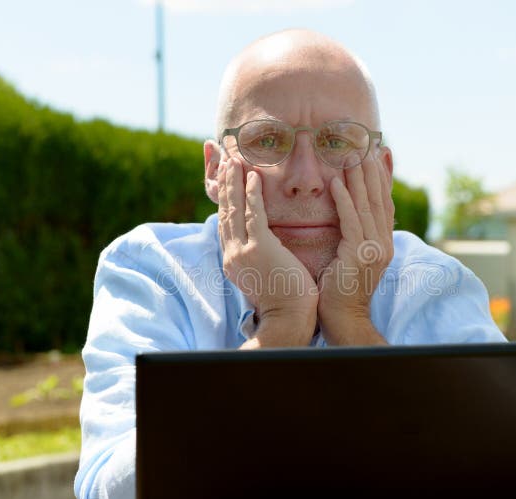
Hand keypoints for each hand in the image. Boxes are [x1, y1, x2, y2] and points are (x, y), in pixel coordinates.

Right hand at [218, 157, 317, 345]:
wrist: (290, 320)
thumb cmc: (286, 300)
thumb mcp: (265, 274)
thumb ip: (261, 256)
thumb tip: (266, 244)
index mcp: (234, 261)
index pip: (227, 223)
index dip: (226, 199)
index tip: (226, 179)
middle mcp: (233, 255)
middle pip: (225, 212)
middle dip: (224, 184)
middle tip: (225, 160)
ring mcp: (243, 252)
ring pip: (234, 210)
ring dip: (234, 182)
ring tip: (234, 160)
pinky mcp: (259, 249)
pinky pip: (253, 215)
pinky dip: (251, 194)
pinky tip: (253, 176)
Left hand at [317, 152, 394, 344]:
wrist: (344, 319)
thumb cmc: (341, 290)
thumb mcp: (353, 258)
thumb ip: (356, 237)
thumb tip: (353, 216)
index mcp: (384, 243)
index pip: (385, 203)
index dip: (383, 177)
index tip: (379, 153)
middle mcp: (383, 243)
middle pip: (379, 198)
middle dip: (372, 169)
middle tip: (366, 143)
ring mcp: (374, 249)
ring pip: (366, 205)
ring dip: (358, 178)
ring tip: (351, 154)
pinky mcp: (358, 255)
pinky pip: (350, 221)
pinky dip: (343, 200)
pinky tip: (336, 182)